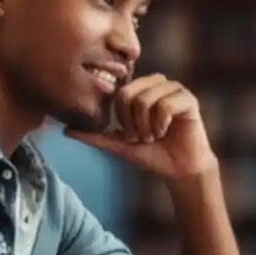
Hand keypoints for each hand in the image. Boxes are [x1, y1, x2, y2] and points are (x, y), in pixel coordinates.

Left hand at [66, 74, 217, 179]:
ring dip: (147, 124)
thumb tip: (66, 130)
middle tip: (142, 136)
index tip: (130, 134)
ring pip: (148, 98)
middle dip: (132, 121)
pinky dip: (162, 123)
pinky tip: (166, 132)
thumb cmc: (152, 155)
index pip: (120, 92)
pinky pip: (167, 104)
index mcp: (141, 89)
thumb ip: (96, 136)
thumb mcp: (119, 145)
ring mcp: (175, 90)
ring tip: (154, 135)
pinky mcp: (189, 100)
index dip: (122, 116)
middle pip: (130, 92)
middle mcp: (158, 85)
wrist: (179, 170)